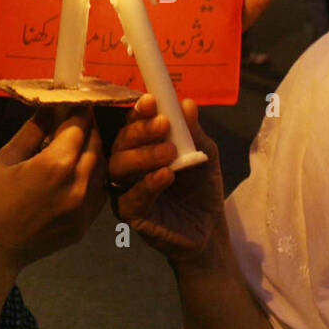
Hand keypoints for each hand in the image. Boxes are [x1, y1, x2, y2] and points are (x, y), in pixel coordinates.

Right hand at [0, 107, 105, 277]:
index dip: (77, 108)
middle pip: (95, 144)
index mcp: (56, 165)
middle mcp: (79, 185)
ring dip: (94, 150)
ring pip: (102, 167)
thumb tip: (50, 105)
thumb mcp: (5, 158)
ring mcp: (85, 209)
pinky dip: (93, 175)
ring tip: (78, 141)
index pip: (79, 124)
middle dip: (88, 126)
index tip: (73, 99)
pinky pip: (98, 191)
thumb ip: (34, 130)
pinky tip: (78, 169)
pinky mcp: (85, 226)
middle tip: (77, 116)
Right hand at [107, 95, 225, 262]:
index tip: (151, 101)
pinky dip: (147, 184)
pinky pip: (130, 198)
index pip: (131, 125)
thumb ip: (193, 132)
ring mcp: (125, 190)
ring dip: (143, 156)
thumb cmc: (201, 187)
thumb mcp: (203, 154)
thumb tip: (187, 104)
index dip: (138, 112)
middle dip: (140, 131)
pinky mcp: (131, 215)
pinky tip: (165, 176)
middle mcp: (127, 166)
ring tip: (169, 153)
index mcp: (140, 147)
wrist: (210, 227)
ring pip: (119, 168)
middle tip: (163, 125)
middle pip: (120, 143)